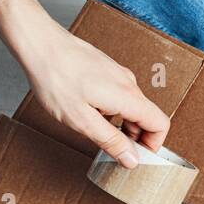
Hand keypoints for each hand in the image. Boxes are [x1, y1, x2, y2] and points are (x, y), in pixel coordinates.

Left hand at [0, 0, 168, 166]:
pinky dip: (113, 110)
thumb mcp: (82, 120)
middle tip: (112, 150)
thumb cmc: (56, 79)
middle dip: (136, 137)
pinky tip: (88, 112)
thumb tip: (132, 159)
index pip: (161, 124)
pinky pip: (120, 95)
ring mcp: (119, 75)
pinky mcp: (108, 70)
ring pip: (133, 106)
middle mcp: (129, 84)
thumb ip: (111, 141)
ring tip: (96, 131)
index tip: (137, 156)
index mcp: (128, 97)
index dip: (153, 145)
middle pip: (147, 116)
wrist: (41, 45)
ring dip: (122, 124)